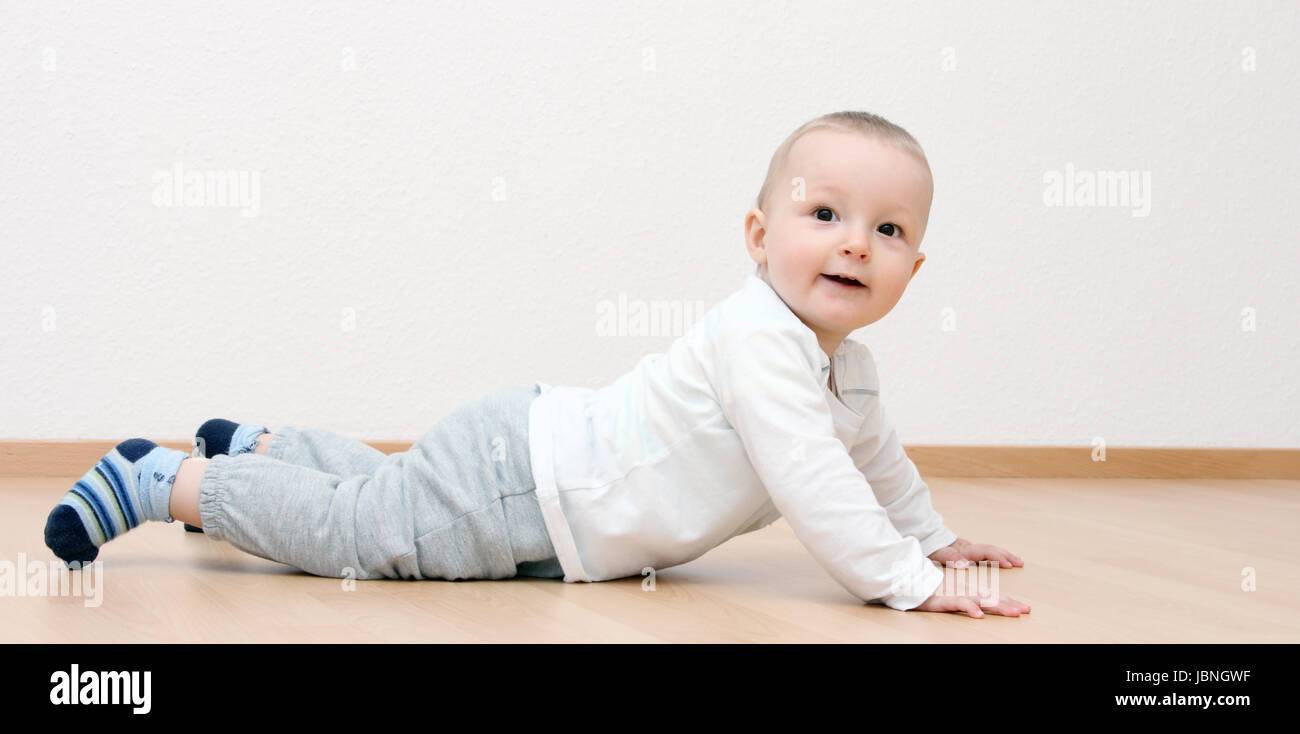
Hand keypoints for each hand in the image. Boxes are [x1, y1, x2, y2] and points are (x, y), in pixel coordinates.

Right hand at [914, 584, 1030, 618]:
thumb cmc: (929, 591)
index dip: (1009, 601)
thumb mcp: (950, 596)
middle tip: (1026, 610)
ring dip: (998, 606)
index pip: (992, 596)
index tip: (1023, 608)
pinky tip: (979, 615)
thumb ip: (965, 600)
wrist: (909, 582)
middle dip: (1010, 604)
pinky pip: (959, 603)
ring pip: (980, 600)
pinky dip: (970, 608)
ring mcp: (956, 594)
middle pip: (991, 598)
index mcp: (968, 590)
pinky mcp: (944, 599)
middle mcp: (965, 591)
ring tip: (1013, 612)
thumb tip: (979, 609)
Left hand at [928, 537, 1023, 568]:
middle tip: (1020, 563)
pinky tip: (1003, 560)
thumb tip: (965, 565)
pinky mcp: (967, 550)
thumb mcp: (937, 554)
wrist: (924, 537)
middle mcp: (968, 547)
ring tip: (1018, 561)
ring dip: (1004, 555)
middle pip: (991, 550)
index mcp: (964, 549)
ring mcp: (969, 548)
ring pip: (990, 550)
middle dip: (1006, 556)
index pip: (985, 552)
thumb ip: (950, 558)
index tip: (1009, 565)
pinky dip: (997, 555)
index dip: (997, 558)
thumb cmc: (930, 548)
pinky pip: (986, 552)